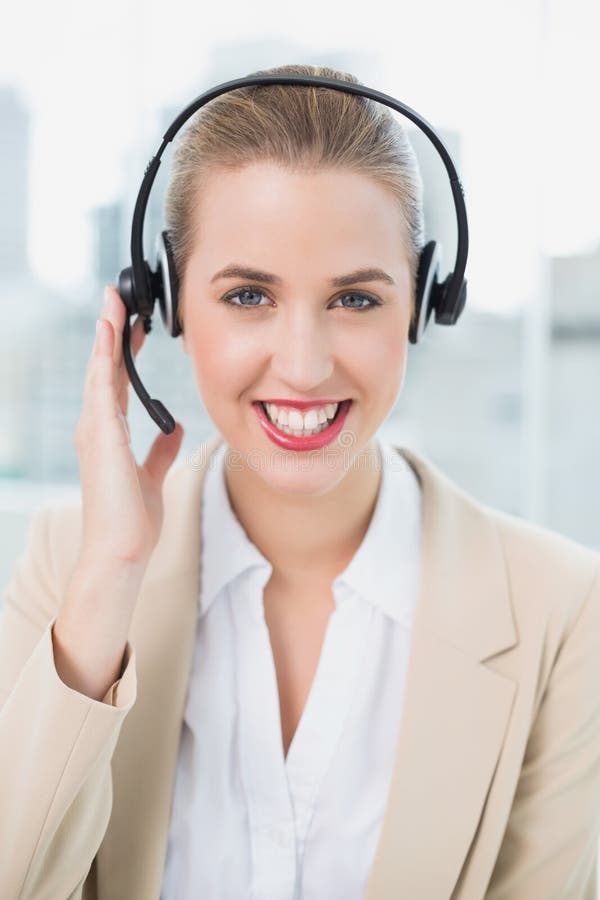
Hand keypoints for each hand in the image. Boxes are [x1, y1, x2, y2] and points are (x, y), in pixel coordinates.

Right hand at [73, 285, 183, 566]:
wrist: (122, 551)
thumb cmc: (133, 521)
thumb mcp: (154, 477)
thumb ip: (161, 450)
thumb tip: (174, 428)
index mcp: (109, 436)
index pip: (117, 383)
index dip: (123, 352)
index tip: (135, 325)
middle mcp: (97, 428)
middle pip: (105, 369)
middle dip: (113, 332)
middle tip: (120, 298)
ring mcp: (95, 431)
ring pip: (101, 370)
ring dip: (107, 334)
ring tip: (115, 301)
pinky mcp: (100, 436)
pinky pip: (102, 386)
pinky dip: (105, 356)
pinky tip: (110, 331)